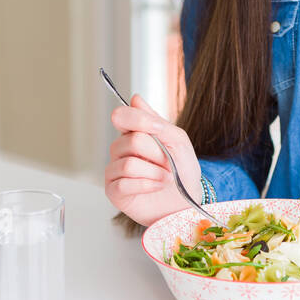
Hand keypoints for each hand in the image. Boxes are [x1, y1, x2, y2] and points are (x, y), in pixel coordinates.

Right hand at [105, 94, 203, 227]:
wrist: (186, 200)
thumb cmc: (182, 169)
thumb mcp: (177, 140)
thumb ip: (156, 121)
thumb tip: (135, 99)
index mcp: (134, 133)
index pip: (121, 116)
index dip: (138, 120)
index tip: (158, 129)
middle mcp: (120, 150)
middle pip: (133, 141)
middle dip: (158, 153)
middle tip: (169, 163)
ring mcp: (114, 170)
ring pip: (129, 164)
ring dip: (155, 172)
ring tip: (165, 177)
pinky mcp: (113, 190)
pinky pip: (124, 183)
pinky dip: (147, 185)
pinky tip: (156, 186)